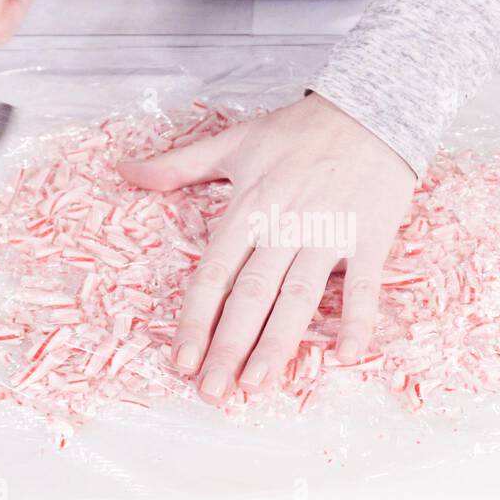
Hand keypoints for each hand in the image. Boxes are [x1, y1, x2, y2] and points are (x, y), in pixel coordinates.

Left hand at [119, 94, 416, 402]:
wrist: (374, 107)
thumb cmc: (301, 129)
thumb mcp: (234, 142)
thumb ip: (178, 165)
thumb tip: (125, 171)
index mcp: (249, 208)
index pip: (214, 274)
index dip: (195, 320)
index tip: (181, 361)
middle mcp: (285, 226)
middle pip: (251, 295)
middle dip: (229, 346)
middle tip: (212, 392)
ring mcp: (328, 233)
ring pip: (299, 297)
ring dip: (278, 343)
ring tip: (258, 384)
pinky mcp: (370, 236)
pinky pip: (363, 286)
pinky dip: (357, 321)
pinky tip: (346, 357)